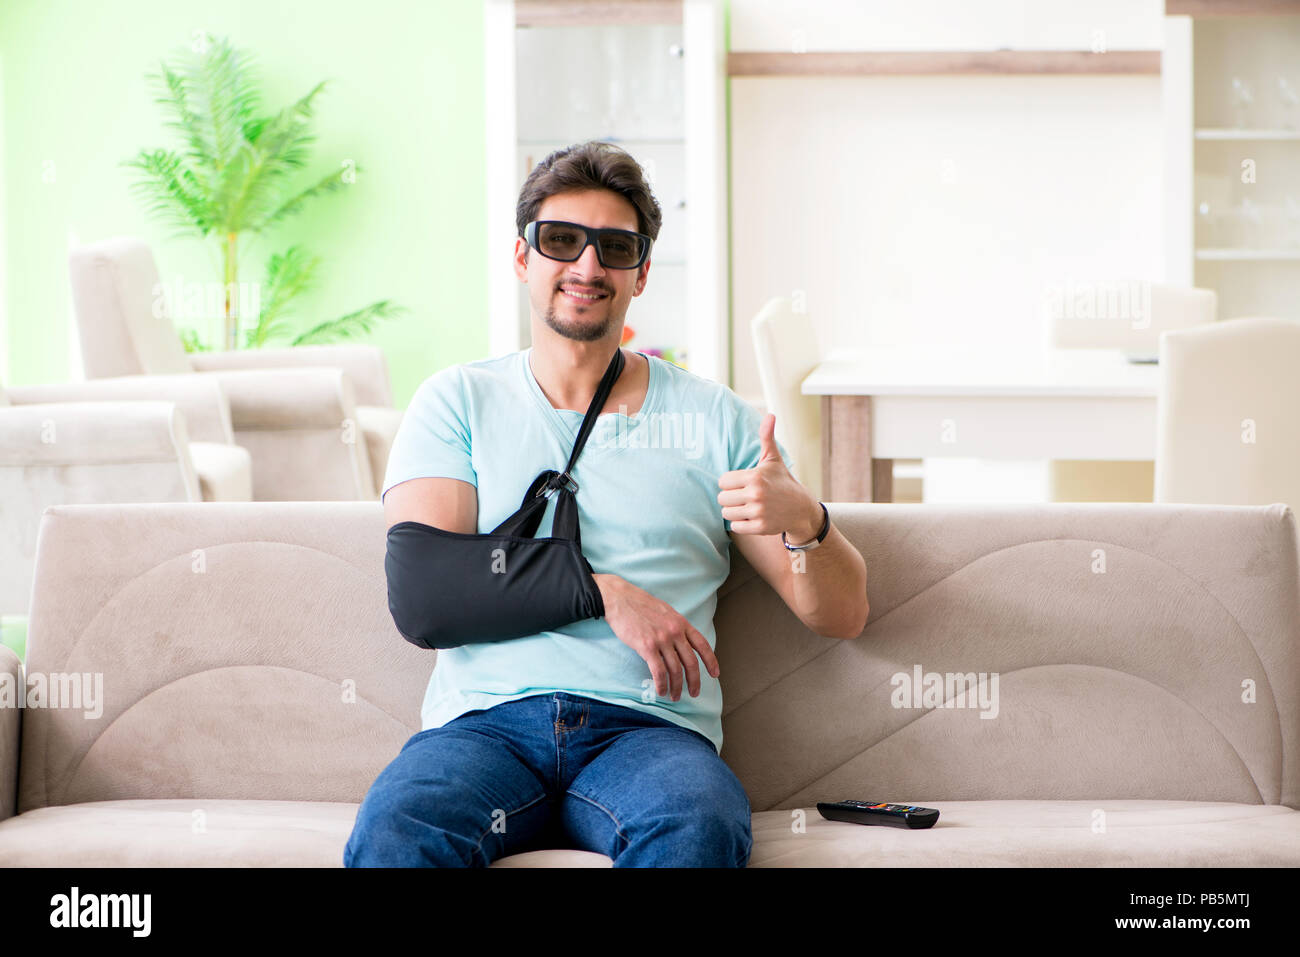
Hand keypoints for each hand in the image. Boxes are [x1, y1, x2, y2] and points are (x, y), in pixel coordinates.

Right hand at [592, 573, 719, 701]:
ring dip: (677, 687)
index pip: (702, 645)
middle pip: (691, 662)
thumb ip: (675, 626)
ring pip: (675, 670)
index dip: (711, 661)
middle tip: (694, 693)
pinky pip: (659, 671)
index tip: (715, 674)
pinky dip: (661, 684)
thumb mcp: (666, 612)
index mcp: (681, 623)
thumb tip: (682, 643)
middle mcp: (675, 632)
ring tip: (675, 696)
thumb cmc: (640, 605)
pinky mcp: (647, 647)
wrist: (620, 599)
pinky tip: (661, 691)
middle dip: (694, 681)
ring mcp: (662, 639)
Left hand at [718, 413, 820, 540]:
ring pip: (726, 513)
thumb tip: (770, 414)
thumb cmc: (782, 482)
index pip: (722, 481)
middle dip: (730, 498)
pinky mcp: (760, 527)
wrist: (801, 509)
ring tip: (746, 506)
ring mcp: (758, 512)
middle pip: (722, 498)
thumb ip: (766, 437)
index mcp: (755, 476)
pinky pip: (735, 527)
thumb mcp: (773, 460)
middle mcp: (756, 494)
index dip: (730, 483)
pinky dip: (740, 524)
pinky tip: (752, 517)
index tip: (741, 484)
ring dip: (734, 511)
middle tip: (743, 496)